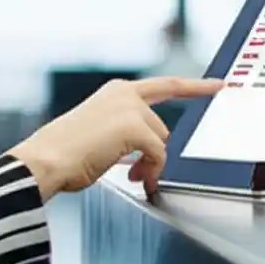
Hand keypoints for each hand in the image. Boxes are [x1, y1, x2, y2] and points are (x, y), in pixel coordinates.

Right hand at [8, 77, 223, 200]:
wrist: (46, 159)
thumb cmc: (63, 152)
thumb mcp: (98, 131)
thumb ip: (124, 131)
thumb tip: (146, 155)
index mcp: (116, 90)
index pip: (165, 86)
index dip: (195, 87)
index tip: (218, 85)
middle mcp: (125, 93)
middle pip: (162, 127)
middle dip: (152, 151)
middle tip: (136, 171)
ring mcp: (131, 108)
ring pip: (161, 142)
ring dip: (149, 163)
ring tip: (127, 174)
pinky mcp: (135, 127)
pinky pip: (158, 156)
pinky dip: (150, 172)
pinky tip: (134, 178)